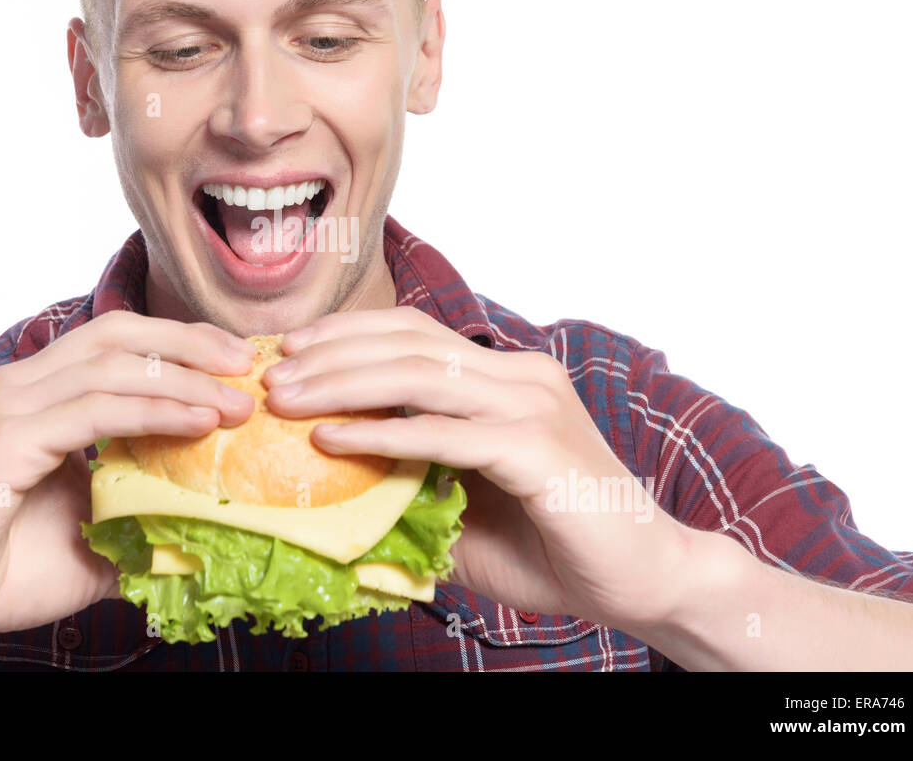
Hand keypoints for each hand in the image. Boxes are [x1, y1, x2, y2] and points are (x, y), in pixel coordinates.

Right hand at [0, 310, 256, 664]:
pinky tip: (196, 422)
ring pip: (111, 367)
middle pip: (117, 334)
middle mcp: (19, 386)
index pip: (117, 341)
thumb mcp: (98, 532)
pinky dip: (153, 412)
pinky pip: (94, 412)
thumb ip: (145, 509)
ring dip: (183, 379)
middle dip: (189, 343)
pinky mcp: (3, 441)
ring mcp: (7, 408)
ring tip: (234, 403)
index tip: (236, 362)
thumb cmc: (9, 572)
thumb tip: (214, 513)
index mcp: (39, 394)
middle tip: (245, 365)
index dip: (180, 341)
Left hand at [261, 305, 689, 634]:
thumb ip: (412, 485)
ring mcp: (531, 406)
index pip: (414, 332)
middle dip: (330, 354)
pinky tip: (333, 440)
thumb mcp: (466, 508)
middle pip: (407, 343)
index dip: (347, 333)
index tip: (288, 351)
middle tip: (269, 375)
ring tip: (285, 402)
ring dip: (342, 384)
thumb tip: (334, 488)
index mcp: (504, 375)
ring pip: (418, 375)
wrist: (643, 580)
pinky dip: (382, 433)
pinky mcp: (535, 448)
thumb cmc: (554, 545)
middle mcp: (520, 375)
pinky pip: (443, 432)